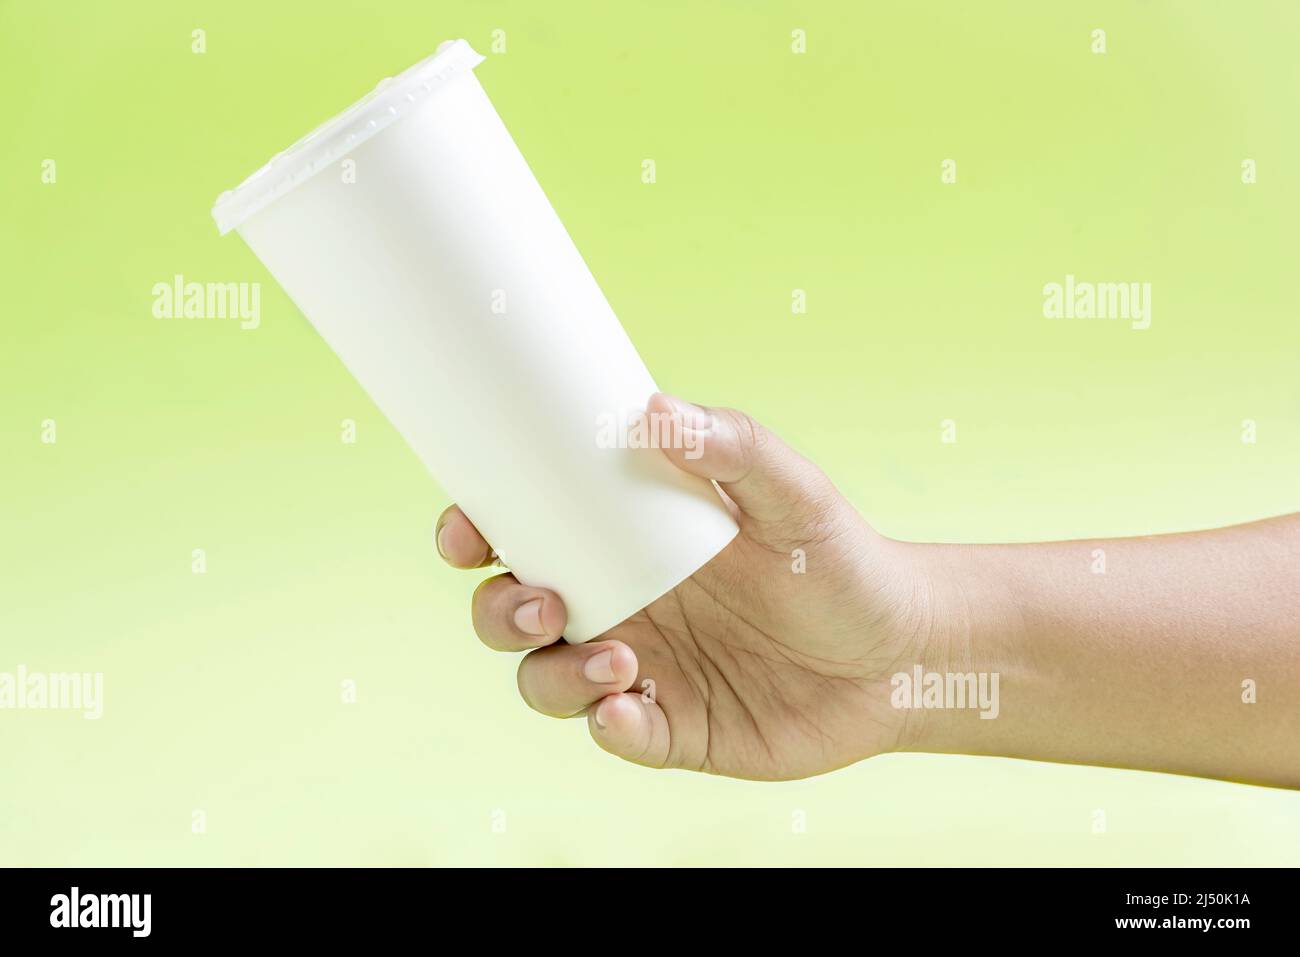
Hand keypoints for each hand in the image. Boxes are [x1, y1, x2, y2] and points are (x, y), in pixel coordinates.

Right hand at [435, 393, 930, 779]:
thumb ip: (732, 446)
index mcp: (624, 540)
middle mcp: (618, 603)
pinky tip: (631, 710)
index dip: (476, 531)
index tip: (468, 529)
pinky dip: (607, 727)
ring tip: (622, 660)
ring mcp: (639, 669)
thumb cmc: (839, 559)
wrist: (901, 654)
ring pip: (545, 681)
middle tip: (547, 604)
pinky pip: (612, 734)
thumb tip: (653, 411)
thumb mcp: (792, 492)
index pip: (525, 531)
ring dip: (556, 675)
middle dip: (501, 612)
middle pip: (511, 611)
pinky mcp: (670, 729)